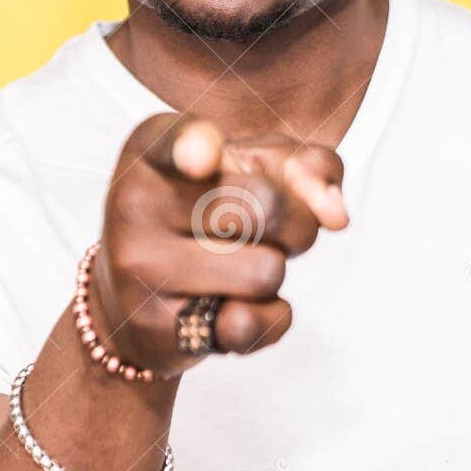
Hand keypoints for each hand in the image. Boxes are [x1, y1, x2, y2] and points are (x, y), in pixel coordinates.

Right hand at [92, 112, 348, 375]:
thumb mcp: (253, 170)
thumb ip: (306, 168)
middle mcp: (133, 203)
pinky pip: (252, 326)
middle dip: (298, 225)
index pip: (178, 141)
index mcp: (151, 149)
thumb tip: (337, 215)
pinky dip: (268, 319)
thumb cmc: (208, 215)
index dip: (195, 146)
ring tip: (239, 268)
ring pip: (266, 272)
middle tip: (276, 231)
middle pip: (266, 207)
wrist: (135, 299)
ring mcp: (139, 269)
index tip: (204, 155)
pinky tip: (232, 308)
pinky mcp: (155, 329)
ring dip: (275, 273)